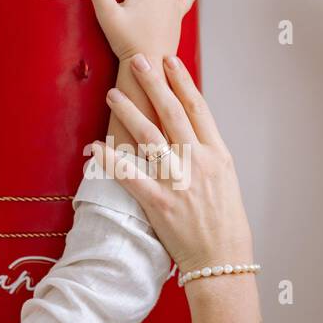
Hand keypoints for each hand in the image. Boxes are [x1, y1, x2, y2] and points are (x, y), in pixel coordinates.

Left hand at [93, 52, 253, 276]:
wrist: (222, 261)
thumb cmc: (225, 225)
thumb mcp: (226, 182)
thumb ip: (208, 156)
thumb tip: (190, 134)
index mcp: (218, 155)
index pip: (198, 108)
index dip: (182, 81)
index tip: (170, 61)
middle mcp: (200, 163)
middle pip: (172, 114)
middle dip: (153, 84)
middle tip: (138, 61)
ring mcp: (179, 182)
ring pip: (149, 137)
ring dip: (128, 112)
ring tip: (113, 94)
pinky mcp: (159, 203)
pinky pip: (130, 176)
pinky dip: (111, 159)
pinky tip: (96, 146)